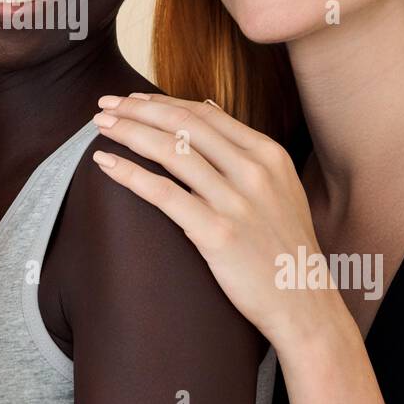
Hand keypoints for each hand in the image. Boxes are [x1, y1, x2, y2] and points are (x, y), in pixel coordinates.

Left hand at [89, 92, 327, 345]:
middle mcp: (254, 171)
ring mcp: (236, 202)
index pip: (204, 113)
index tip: (131, 99)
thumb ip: (244, 148)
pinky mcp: (217, 233)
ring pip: (170, 150)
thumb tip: (207, 105)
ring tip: (99, 126)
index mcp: (268, 154)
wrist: (304, 304)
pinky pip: (163, 193)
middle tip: (104, 104)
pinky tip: (106, 163)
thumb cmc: (284, 247)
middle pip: (183, 124)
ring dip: (128, 132)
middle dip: (137, 109)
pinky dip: (129, 173)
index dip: (161, 101)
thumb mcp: (280, 186)